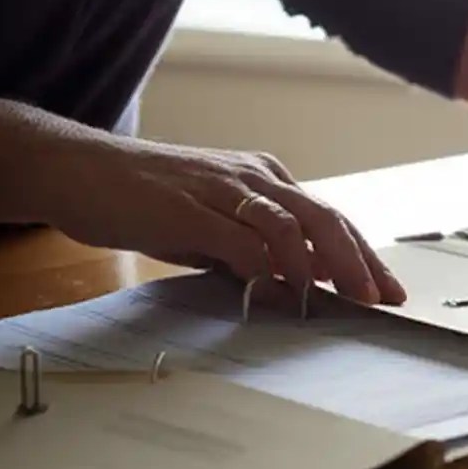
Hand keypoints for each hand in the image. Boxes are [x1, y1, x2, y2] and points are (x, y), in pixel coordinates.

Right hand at [42, 136, 406, 305]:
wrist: (78, 170)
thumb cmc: (146, 201)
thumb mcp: (212, 228)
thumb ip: (253, 252)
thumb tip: (298, 288)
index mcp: (262, 179)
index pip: (328, 217)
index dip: (363, 254)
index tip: (389, 289)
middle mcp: (251, 177)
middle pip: (323, 218)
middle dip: (359, 260)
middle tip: (381, 299)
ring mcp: (220, 189)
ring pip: (291, 224)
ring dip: (323, 263)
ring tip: (345, 298)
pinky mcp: (188, 208)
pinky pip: (239, 238)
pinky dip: (266, 266)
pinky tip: (282, 292)